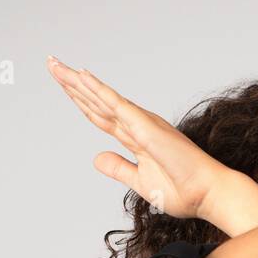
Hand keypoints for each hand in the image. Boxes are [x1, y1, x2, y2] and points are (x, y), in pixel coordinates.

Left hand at [47, 56, 233, 222]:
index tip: (61, 84)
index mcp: (136, 137)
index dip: (79, 99)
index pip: (100, 114)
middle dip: (71, 83)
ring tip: (56, 65)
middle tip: (51, 63)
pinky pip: (117, 104)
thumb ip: (119, 168)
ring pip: (102, 97)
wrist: (207, 194)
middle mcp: (137, 124)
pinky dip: (99, 90)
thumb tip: (96, 158)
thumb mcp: (140, 182)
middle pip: (96, 101)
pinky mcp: (146, 127)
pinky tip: (82, 76)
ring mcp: (142, 123)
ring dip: (77, 81)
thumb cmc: (183, 190)